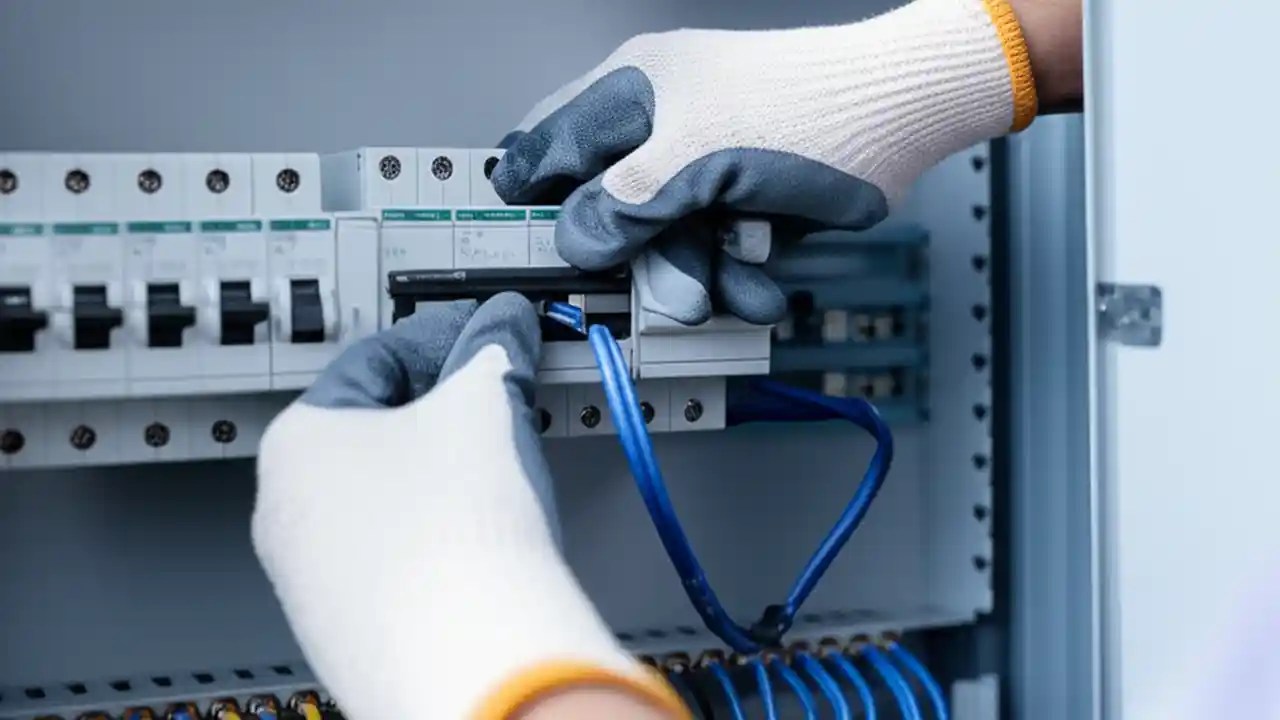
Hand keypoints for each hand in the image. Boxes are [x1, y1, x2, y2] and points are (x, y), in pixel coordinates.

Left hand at [251, 294, 684, 718]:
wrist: (468, 665)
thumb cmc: (453, 537)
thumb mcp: (483, 407)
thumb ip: (494, 351)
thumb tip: (505, 327)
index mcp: (296, 441)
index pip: (377, 357)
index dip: (446, 336)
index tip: (489, 335)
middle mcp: (285, 511)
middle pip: (376, 430)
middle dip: (446, 408)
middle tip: (503, 399)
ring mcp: (311, 578)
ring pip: (385, 498)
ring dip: (444, 474)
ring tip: (503, 476)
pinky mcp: (349, 628)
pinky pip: (395, 558)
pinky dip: (439, 536)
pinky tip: (484, 542)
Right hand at [493, 0, 1038, 324]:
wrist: (905, 115)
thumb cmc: (809, 107)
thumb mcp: (697, 160)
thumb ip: (623, 202)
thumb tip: (571, 240)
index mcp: (630, 94)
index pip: (547, 146)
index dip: (531, 202)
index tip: (524, 255)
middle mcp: (658, 128)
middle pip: (607, 212)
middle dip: (640, 259)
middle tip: (669, 287)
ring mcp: (699, 166)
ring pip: (663, 242)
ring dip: (697, 276)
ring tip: (734, 290)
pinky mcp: (736, 200)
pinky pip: (710, 250)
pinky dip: (733, 273)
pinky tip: (759, 282)